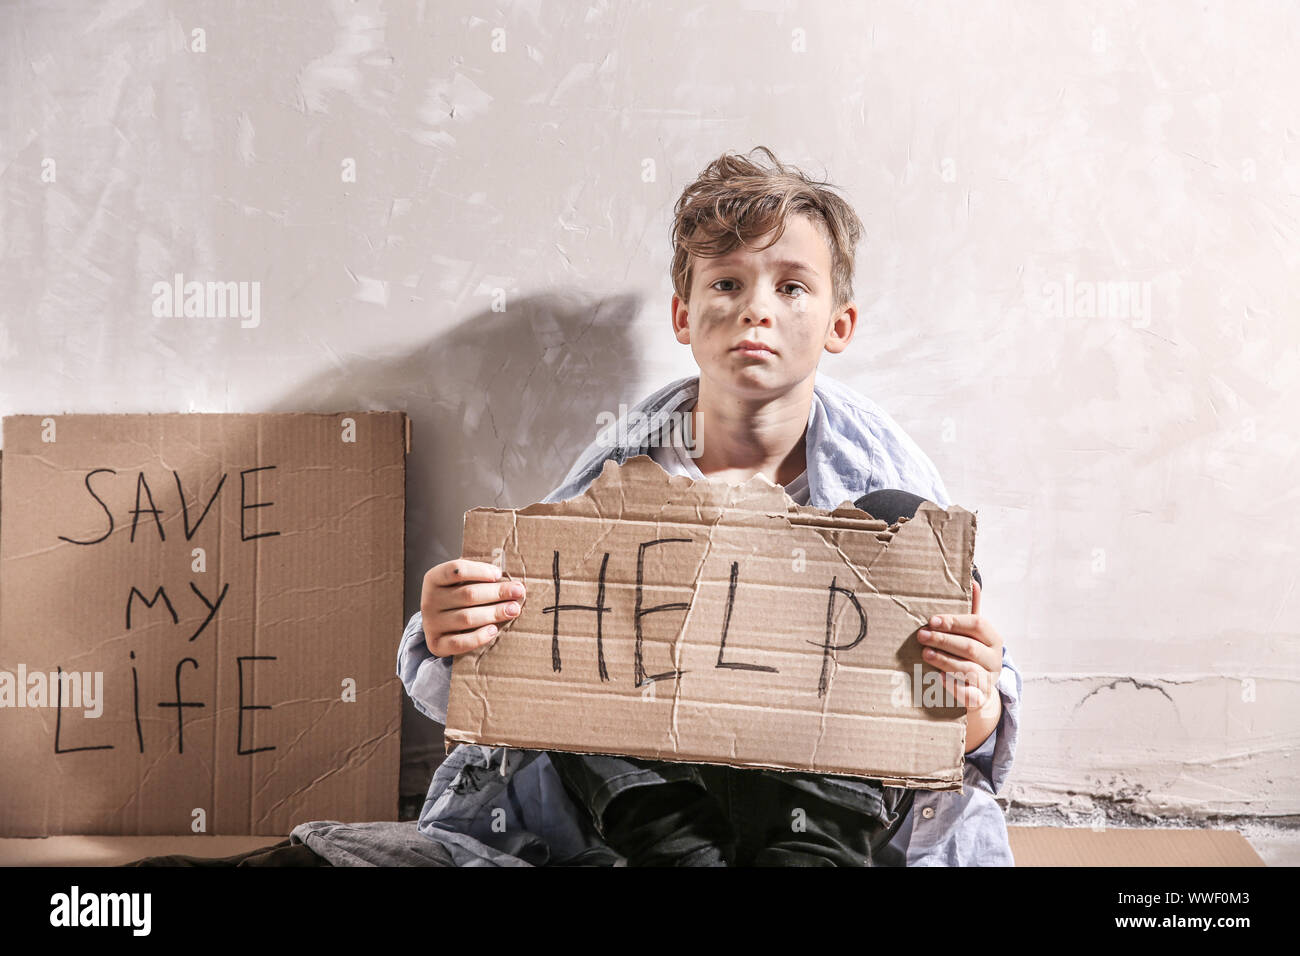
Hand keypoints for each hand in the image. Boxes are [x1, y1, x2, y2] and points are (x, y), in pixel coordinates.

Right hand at [420, 559, 525, 656]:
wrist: (439, 622)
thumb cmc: (457, 596)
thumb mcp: (461, 580)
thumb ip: (478, 576)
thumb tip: (507, 579)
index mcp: (433, 578)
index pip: (456, 570)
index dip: (479, 571)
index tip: (499, 574)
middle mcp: (428, 600)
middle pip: (467, 594)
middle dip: (496, 593)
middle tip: (518, 592)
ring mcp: (431, 623)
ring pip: (466, 618)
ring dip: (493, 613)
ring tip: (513, 610)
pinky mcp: (436, 644)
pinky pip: (459, 642)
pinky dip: (478, 637)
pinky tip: (493, 630)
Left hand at [914, 580, 1002, 710]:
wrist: (979, 692)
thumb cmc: (971, 655)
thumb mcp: (973, 633)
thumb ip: (971, 609)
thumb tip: (973, 579)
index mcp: (993, 639)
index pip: (978, 624)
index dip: (954, 621)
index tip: (932, 620)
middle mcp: (995, 660)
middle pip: (970, 647)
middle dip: (944, 640)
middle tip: (921, 636)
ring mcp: (989, 681)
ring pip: (969, 669)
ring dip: (945, 660)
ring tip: (925, 654)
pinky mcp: (980, 699)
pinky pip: (969, 694)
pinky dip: (953, 686)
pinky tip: (938, 678)